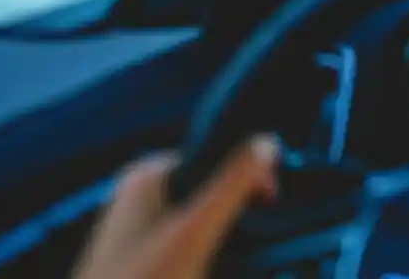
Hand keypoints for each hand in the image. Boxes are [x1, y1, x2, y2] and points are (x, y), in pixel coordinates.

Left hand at [73, 135, 278, 278]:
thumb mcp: (196, 232)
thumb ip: (233, 184)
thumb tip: (268, 141)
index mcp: (147, 175)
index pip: (214, 154)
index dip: (248, 174)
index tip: (270, 203)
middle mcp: (139, 195)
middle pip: (209, 187)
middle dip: (239, 208)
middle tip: (258, 237)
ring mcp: (139, 228)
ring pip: (201, 218)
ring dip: (226, 234)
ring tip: (237, 258)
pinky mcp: (142, 258)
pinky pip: (188, 243)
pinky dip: (208, 253)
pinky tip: (219, 268)